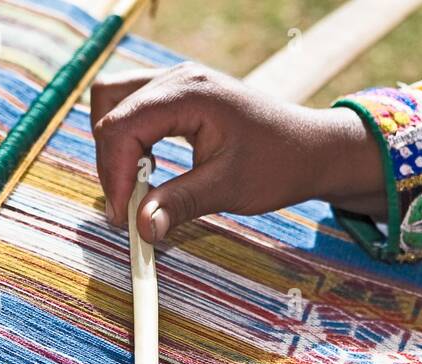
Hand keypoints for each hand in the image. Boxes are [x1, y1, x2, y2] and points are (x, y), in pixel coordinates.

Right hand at [91, 62, 384, 241]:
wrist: (312, 149)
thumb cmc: (279, 163)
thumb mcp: (228, 189)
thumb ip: (179, 204)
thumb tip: (141, 228)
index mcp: (190, 94)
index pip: (123, 125)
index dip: (115, 173)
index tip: (123, 215)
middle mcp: (179, 78)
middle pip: (109, 105)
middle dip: (110, 159)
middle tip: (126, 204)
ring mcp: (178, 82)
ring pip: (115, 102)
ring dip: (116, 146)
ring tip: (138, 188)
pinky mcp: (179, 95)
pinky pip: (134, 108)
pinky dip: (130, 140)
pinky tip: (151, 171)